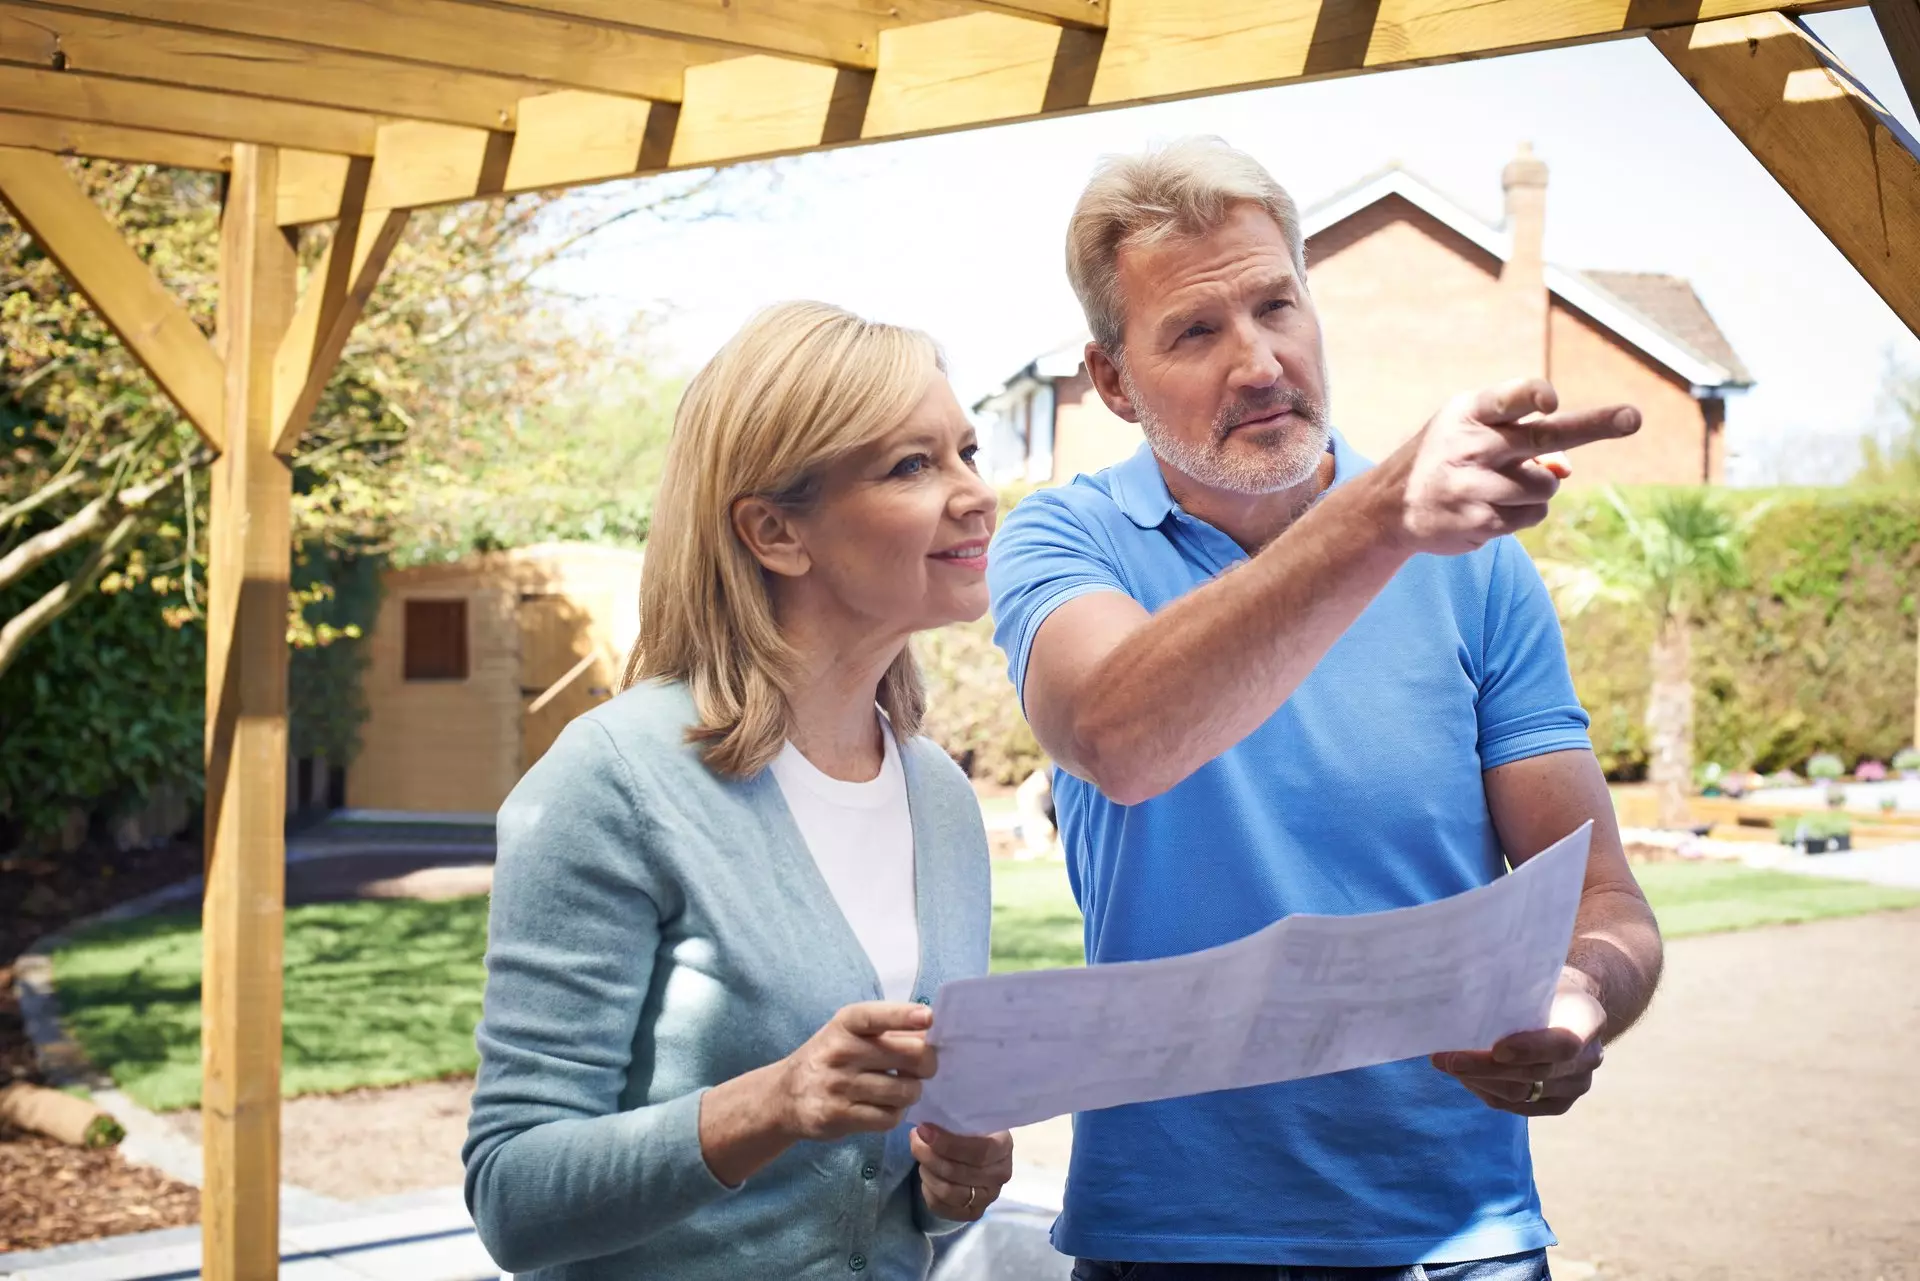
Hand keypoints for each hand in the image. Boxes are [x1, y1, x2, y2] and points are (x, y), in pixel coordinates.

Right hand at [777, 1002, 936, 1141]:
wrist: (785, 1095)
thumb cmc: (830, 1057)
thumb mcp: (849, 1033)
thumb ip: (888, 1030)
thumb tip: (932, 1033)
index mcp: (845, 1023)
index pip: (877, 1015)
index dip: (905, 1015)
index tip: (928, 1018)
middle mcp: (841, 1051)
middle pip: (910, 1055)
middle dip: (927, 1064)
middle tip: (923, 1068)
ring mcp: (839, 1085)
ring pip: (905, 1091)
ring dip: (911, 1092)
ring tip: (900, 1089)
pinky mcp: (838, 1116)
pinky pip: (889, 1118)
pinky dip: (896, 1114)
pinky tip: (886, 1108)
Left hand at [910, 1123, 1013, 1221]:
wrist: (974, 1154)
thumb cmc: (970, 1132)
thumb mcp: (968, 1119)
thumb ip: (955, 1119)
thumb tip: (927, 1121)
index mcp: (1004, 1146)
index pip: (980, 1151)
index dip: (949, 1144)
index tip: (924, 1130)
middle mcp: (1000, 1175)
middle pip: (960, 1172)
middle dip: (930, 1156)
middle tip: (915, 1139)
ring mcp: (988, 1197)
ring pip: (949, 1191)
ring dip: (928, 1172)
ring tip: (920, 1157)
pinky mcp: (972, 1213)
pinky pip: (942, 1207)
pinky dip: (928, 1190)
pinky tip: (926, 1174)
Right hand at [1376, 377, 1638, 555]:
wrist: (1391, 506)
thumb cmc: (1448, 455)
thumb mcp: (1476, 432)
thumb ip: (1524, 438)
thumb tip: (1567, 468)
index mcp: (1470, 413)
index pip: (1511, 398)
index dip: (1534, 397)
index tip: (1550, 401)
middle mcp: (1472, 447)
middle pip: (1545, 437)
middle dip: (1596, 426)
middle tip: (1633, 417)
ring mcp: (1474, 487)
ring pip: (1546, 486)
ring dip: (1540, 486)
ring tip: (1505, 485)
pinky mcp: (1480, 522)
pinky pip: (1532, 516)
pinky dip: (1523, 512)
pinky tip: (1491, 507)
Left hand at [1430, 968, 1607, 1115]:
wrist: (1566, 1005)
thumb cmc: (1540, 985)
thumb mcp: (1533, 977)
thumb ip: (1511, 990)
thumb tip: (1459, 996)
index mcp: (1587, 1019)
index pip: (1564, 1043)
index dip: (1530, 1050)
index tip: (1496, 1049)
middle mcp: (1590, 1057)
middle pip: (1535, 1073)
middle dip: (1485, 1067)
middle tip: (1446, 1058)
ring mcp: (1576, 1085)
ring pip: (1522, 1094)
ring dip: (1479, 1081)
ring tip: (1448, 1064)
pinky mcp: (1559, 1103)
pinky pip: (1519, 1107)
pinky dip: (1488, 1092)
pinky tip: (1467, 1077)